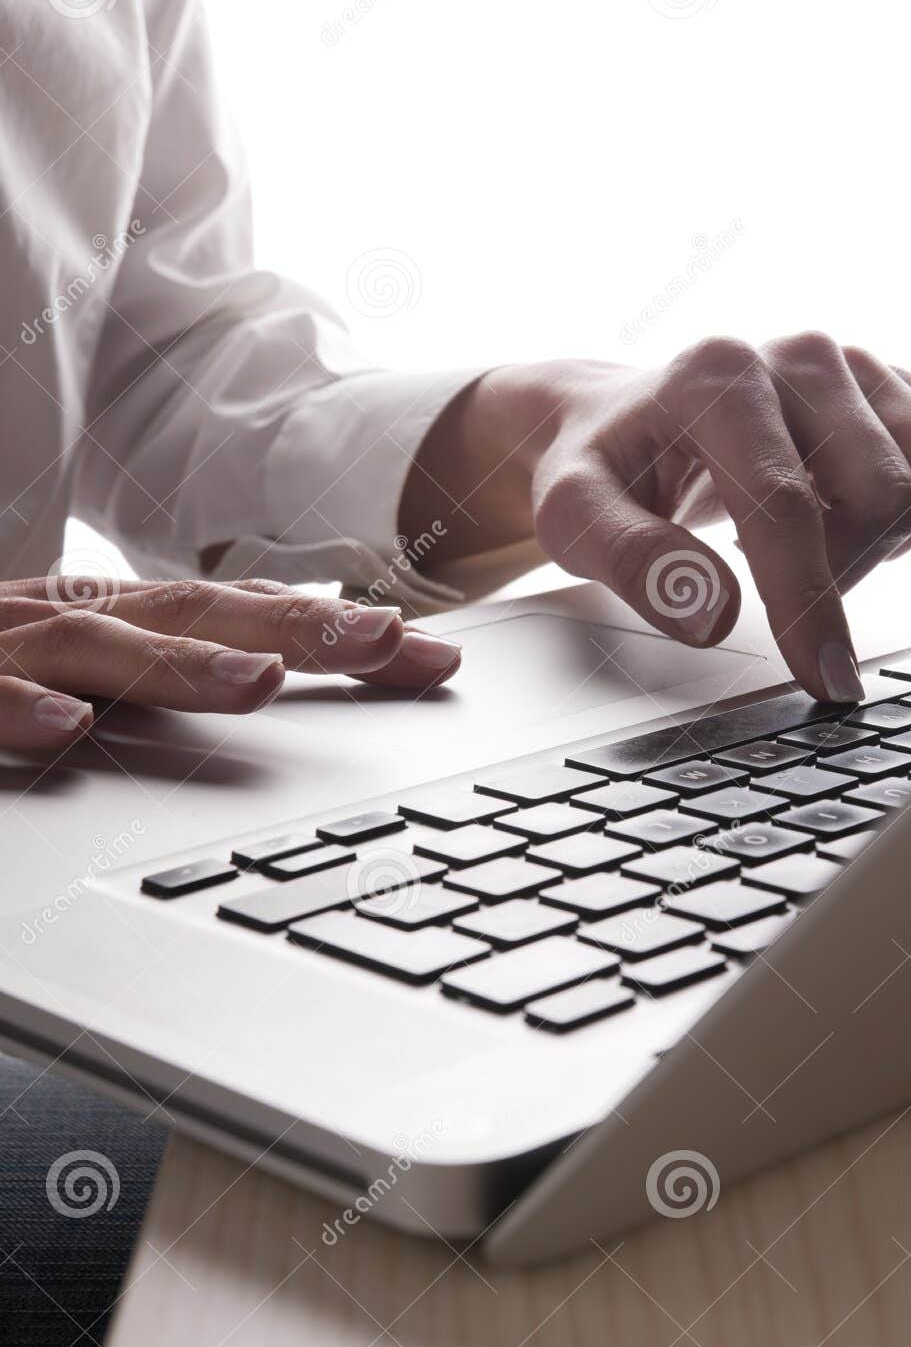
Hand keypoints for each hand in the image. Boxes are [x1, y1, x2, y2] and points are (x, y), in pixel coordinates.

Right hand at [0, 577, 461, 750]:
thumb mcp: (69, 670)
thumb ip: (155, 675)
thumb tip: (266, 678)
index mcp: (104, 616)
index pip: (239, 619)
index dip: (334, 634)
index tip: (432, 659)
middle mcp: (56, 619)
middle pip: (190, 615)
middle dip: (295, 630)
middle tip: (389, 646)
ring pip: (92, 648)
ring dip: (180, 666)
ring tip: (262, 684)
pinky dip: (13, 709)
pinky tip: (66, 731)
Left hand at [409, 335, 910, 701]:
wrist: (618, 421)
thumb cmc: (603, 471)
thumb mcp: (573, 518)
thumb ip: (630, 560)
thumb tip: (712, 615)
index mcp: (716, 377)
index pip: (787, 506)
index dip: (811, 605)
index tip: (825, 680)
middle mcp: (800, 356)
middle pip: (887, 500)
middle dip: (840, 574)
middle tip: (776, 582)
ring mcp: (862, 365)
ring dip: (895, 539)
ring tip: (817, 541)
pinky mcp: (909, 383)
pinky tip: (871, 515)